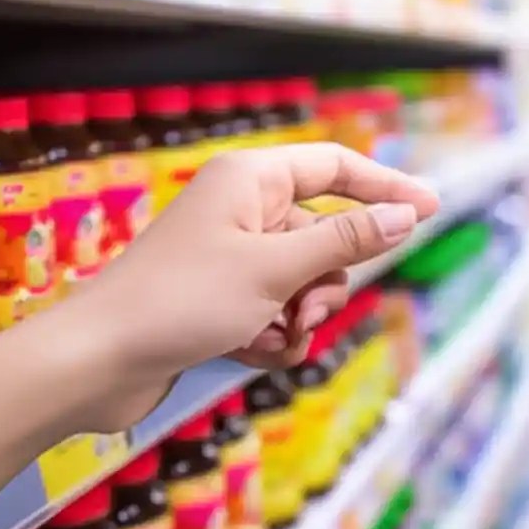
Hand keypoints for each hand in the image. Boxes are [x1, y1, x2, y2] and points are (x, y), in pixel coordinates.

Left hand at [63, 143, 438, 431]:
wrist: (97, 362)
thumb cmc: (180, 301)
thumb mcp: (276, 269)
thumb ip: (347, 240)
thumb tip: (406, 213)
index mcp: (252, 179)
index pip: (337, 166)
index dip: (386, 186)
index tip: (432, 207)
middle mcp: (242, 209)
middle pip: (325, 235)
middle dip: (325, 282)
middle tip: (305, 311)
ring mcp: (229, 255)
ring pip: (303, 280)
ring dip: (300, 315)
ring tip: (271, 337)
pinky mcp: (218, 297)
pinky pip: (274, 308)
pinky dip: (272, 334)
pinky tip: (247, 352)